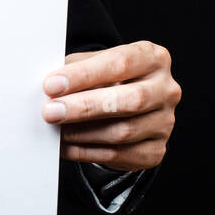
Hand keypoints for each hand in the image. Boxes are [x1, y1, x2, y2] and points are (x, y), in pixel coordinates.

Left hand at [40, 40, 180, 171]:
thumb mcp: (93, 64)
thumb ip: (74, 69)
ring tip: (56, 129)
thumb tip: (49, 86)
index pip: (121, 63)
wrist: (125, 106)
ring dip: (83, 133)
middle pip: (131, 100)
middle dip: (85, 107)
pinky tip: (66, 146)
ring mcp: (164, 122)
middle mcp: (166, 89)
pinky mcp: (155, 150)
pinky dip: (86, 152)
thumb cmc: (105, 79)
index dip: (84, 75)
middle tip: (51, 111)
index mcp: (153, 58)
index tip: (52, 85)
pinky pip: (119, 155)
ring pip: (124, 132)